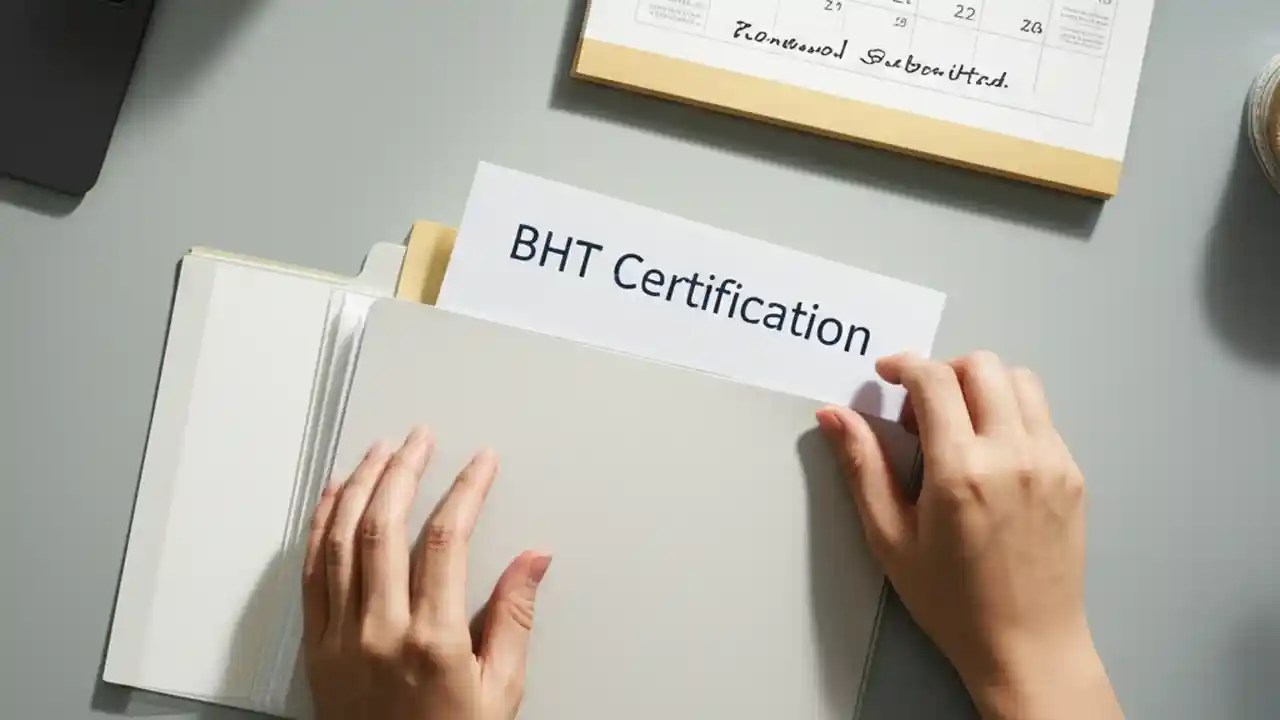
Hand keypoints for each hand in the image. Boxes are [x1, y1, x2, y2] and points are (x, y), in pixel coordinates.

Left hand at [302, 427, 551, 719]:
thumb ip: (515, 619)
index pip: (447, 541)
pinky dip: (321, 524)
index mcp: (432, 641)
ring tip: (381, 450)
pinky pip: (312, 570)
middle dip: (406, 470)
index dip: (466, 490)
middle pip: (385, 526)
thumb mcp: (501, 692)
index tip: (482, 463)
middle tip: (423, 438)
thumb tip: (534, 560)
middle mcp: (379, 631)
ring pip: (341, 539)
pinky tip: (335, 495)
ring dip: (361, 485)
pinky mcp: (317, 644)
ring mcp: (341, 636)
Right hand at [818, 352, 1121, 719]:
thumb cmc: (950, 600)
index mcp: (961, 471)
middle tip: (919, 414)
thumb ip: (862, 467)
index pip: (935, 380)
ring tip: (958, 427)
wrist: (1028, 645)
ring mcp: (1051, 461)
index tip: (886, 375)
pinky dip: (1010, 414)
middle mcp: (1013, 454)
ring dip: (982, 386)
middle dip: (942, 372)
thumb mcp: (889, 537)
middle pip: (981, 365)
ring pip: (1019, 381)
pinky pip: (1042, 416)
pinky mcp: (1072, 473)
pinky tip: (989, 455)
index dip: (904, 365)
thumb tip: (833, 414)